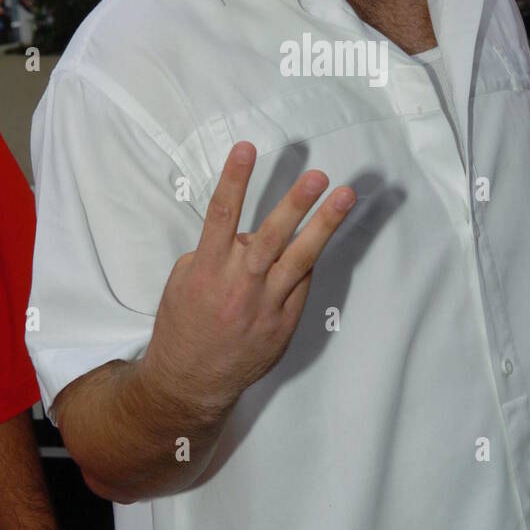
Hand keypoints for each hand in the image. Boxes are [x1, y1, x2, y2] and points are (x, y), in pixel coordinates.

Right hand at [142, 141, 356, 412]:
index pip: (221, 214)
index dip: (234, 179)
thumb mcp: (185, 280)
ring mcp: (266, 305)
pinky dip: (307, 262)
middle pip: (272, 236)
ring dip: (324, 225)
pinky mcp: (285, 322)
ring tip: (344, 197)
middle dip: (296, 203)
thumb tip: (246, 235)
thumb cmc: (184, 324)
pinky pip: (302, 283)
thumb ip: (215, 252)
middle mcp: (239, 285)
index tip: (245, 147)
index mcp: (208, 268)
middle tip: (318, 176)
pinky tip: (314, 241)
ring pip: (300, 259)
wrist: (191, 382)